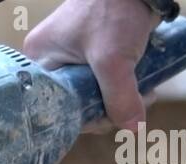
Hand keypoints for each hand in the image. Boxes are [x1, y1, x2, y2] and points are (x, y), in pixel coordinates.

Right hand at [23, 0, 160, 131]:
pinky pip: (102, 79)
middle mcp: (49, 59)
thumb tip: (132, 129)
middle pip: (75, 100)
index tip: (109, 118)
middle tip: (136, 104)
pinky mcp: (91, 50)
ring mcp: (70, 54)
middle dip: (107, 106)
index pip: (55, 104)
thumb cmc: (114, 9)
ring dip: (120, 97)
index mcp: (38, 60)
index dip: (82, 116)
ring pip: (92, 91)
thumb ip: (120, 97)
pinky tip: (143, 84)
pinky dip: (123, 85)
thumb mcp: (114, 60)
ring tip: (147, 92)